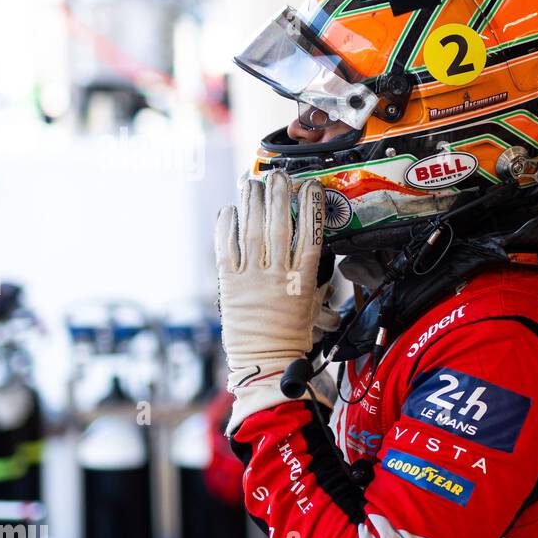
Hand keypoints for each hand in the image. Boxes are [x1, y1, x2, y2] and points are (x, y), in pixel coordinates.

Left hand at [215, 172, 325, 432]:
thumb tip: (307, 247)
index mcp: (303, 281)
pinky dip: (227, 227)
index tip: (312, 187)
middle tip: (279, 175)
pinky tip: (230, 210)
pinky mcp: (229, 285)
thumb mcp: (311, 303)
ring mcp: (251, 279)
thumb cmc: (291, 335)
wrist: (265, 362)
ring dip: (252, 203)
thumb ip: (309, 275)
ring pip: (252, 231)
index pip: (310, 235)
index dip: (311, 207)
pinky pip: (225, 248)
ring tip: (252, 182)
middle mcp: (277, 276)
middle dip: (279, 196)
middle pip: (280, 226)